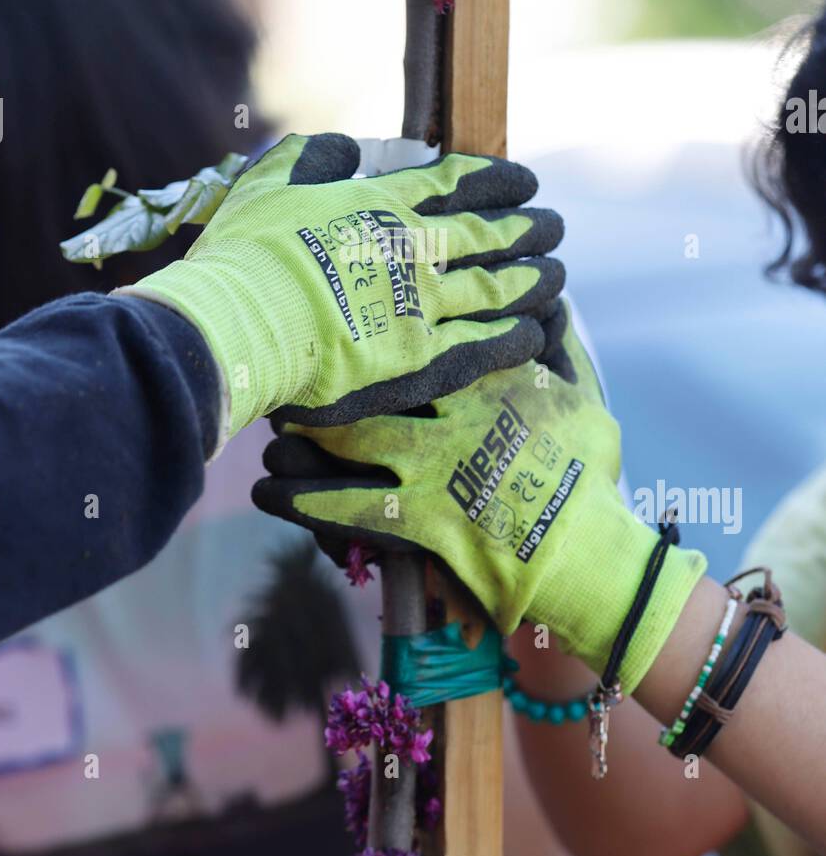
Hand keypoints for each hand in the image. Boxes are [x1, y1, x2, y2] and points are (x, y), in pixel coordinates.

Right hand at [122, 134, 564, 438]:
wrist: (240, 323)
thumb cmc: (247, 252)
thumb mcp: (273, 179)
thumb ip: (316, 157)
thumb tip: (350, 147)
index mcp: (382, 207)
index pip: (455, 183)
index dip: (497, 179)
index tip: (526, 180)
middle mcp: (415, 251)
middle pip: (489, 234)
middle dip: (528, 228)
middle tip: (556, 225)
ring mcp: (424, 306)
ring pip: (497, 288)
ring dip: (533, 279)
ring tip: (558, 273)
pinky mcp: (421, 360)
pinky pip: (483, 346)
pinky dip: (515, 337)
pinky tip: (537, 331)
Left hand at [253, 308, 705, 693]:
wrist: (587, 551)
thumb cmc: (591, 473)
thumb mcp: (584, 397)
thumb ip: (559, 351)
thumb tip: (555, 304)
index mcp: (486, 379)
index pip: (419, 344)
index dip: (370, 334)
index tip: (336, 323)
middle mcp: (449, 415)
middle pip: (369, 386)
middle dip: (324, 381)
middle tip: (285, 371)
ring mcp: (429, 467)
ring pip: (347, 441)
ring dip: (300, 438)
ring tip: (264, 434)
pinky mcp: (416, 519)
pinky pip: (346, 508)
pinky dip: (303, 500)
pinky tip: (269, 493)